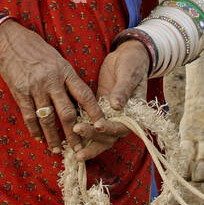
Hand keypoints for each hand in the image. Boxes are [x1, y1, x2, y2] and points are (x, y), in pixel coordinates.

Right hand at [0, 19, 104, 155]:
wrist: (11, 42)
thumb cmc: (38, 51)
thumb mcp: (58, 61)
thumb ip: (68, 80)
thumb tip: (80, 103)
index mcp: (65, 71)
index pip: (84, 94)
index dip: (94, 112)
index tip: (101, 126)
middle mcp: (52, 80)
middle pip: (67, 112)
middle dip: (74, 133)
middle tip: (79, 149)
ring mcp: (35, 88)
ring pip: (48, 119)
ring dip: (53, 138)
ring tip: (58, 150)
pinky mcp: (20, 93)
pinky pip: (29, 116)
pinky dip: (35, 130)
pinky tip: (39, 139)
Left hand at [72, 39, 150, 161]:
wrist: (127, 56)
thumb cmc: (132, 64)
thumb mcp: (129, 74)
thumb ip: (123, 90)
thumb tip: (116, 106)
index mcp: (134, 113)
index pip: (122, 127)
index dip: (110, 128)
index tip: (98, 125)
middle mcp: (122, 119)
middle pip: (108, 137)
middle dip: (93, 139)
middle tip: (77, 133)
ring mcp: (109, 116)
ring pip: (98, 136)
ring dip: (87, 142)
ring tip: (73, 148)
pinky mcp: (98, 111)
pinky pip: (90, 124)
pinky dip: (82, 131)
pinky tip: (69, 133)